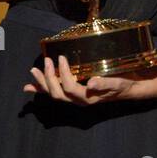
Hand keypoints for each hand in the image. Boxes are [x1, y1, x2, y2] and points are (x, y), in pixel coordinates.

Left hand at [24, 54, 147, 104]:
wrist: (128, 89)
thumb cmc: (123, 84)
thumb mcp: (117, 83)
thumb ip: (105, 83)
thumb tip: (91, 83)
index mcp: (88, 98)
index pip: (70, 88)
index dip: (63, 74)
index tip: (62, 57)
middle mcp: (78, 100)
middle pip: (57, 93)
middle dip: (49, 78)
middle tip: (47, 61)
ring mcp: (74, 98)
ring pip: (53, 94)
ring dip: (42, 83)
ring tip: (33, 71)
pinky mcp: (72, 93)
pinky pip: (54, 93)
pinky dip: (40, 90)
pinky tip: (28, 87)